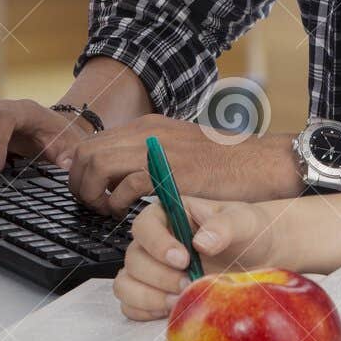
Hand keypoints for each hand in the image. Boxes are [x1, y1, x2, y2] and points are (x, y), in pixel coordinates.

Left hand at [66, 113, 300, 215]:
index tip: (84, 189)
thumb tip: (117, 176)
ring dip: (93, 192)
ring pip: (97, 163)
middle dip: (79, 182)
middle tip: (91, 203)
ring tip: (106, 210)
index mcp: (148, 126)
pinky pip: (125, 185)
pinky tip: (126, 213)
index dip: (80, 169)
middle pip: (86, 151)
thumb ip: (148, 158)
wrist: (260, 164)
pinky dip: (117, 202)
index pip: (93, 141)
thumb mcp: (178, 152)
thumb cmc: (224, 166)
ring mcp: (158, 149)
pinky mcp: (170, 171)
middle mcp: (148, 132)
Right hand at [114, 197, 274, 319]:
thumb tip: (201, 241)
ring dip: (148, 297)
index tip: (183, 259)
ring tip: (180, 301)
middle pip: (134, 258)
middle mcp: (155, 241)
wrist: (260, 258)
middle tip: (189, 283)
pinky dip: (145, 311)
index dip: (157, 244)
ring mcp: (153, 269)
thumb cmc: (248, 232)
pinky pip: (131, 306)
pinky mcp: (154, 294)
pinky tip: (172, 309)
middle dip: (159, 276)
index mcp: (170, 215)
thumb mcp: (244, 222)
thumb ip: (224, 226)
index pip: (144, 225)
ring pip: (126, 283)